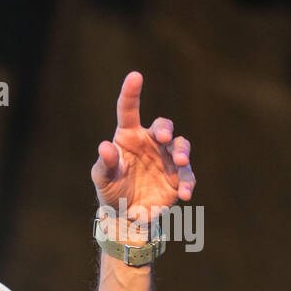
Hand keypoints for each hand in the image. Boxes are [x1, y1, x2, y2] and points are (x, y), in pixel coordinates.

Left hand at [92, 71, 195, 223]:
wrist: (125, 214)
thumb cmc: (111, 189)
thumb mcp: (102, 178)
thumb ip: (105, 164)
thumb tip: (105, 146)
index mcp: (129, 137)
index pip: (129, 111)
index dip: (131, 93)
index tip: (135, 76)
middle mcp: (151, 143)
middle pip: (163, 126)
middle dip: (165, 129)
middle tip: (163, 138)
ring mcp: (167, 159)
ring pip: (181, 146)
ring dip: (183, 152)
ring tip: (181, 161)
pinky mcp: (178, 178)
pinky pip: (188, 176)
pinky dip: (188, 184)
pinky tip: (185, 194)